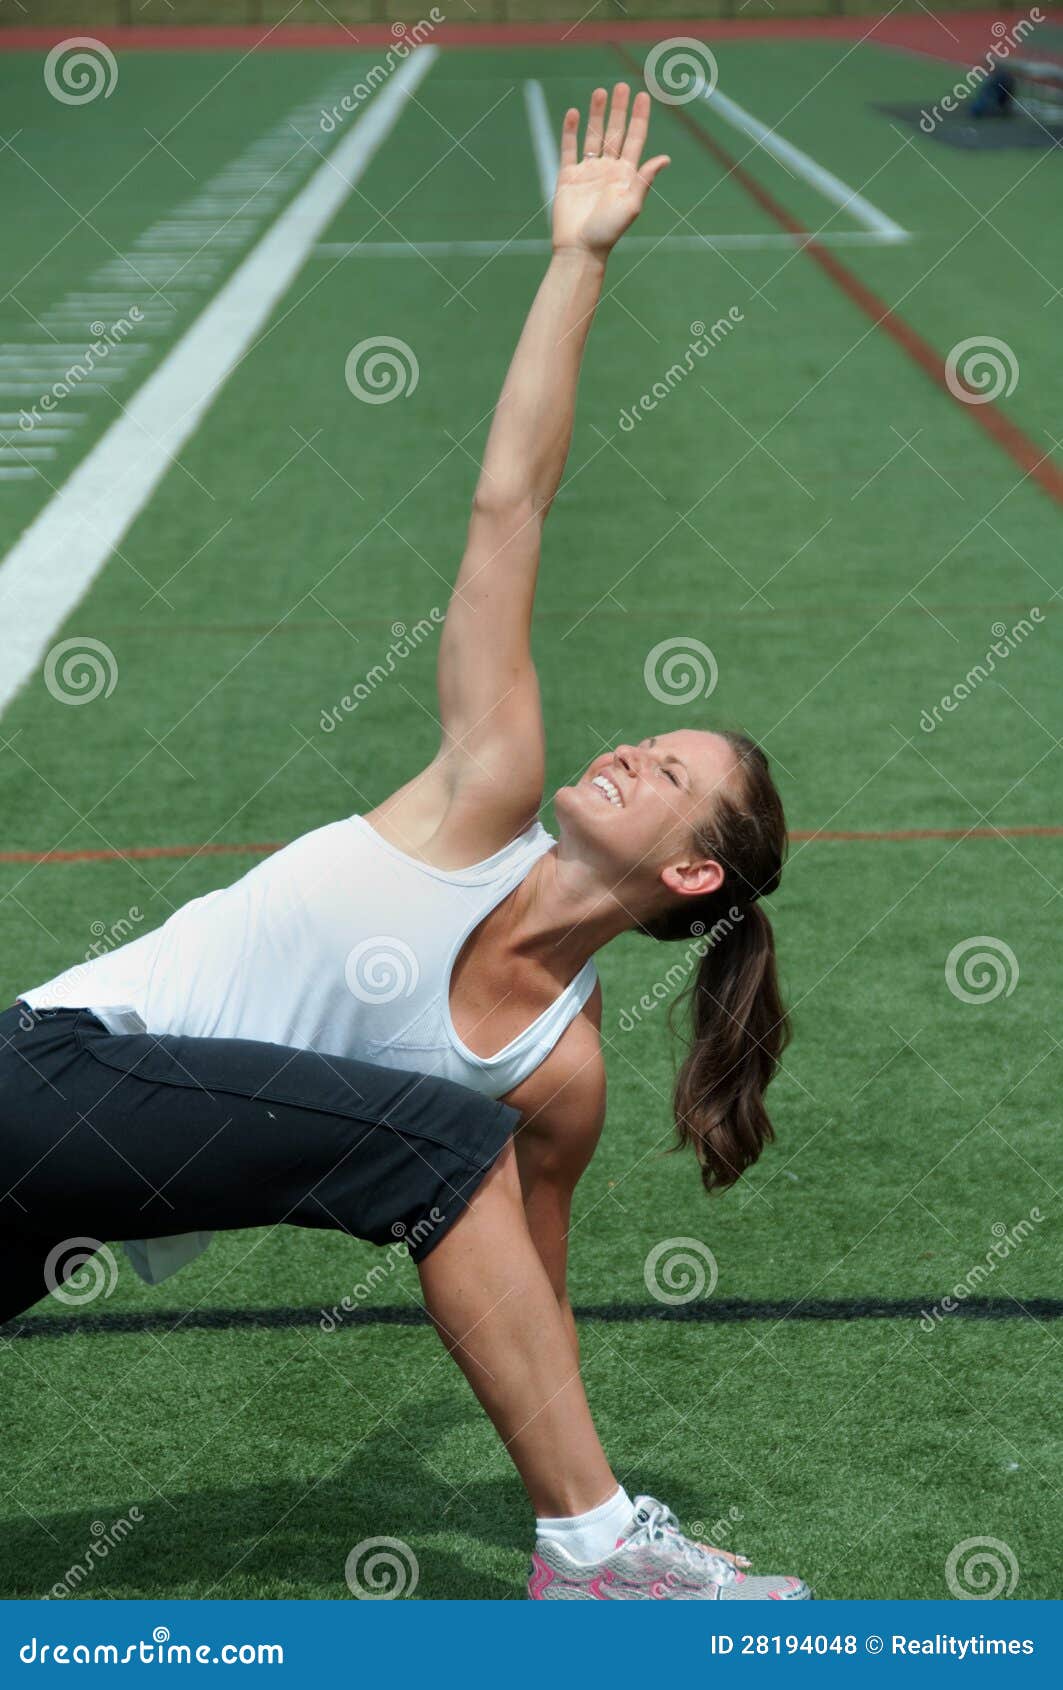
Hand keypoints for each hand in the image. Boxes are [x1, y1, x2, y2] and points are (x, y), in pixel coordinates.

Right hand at [552, 84, 669, 259]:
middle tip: (621, 86)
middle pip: (615, 132)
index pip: (635, 139)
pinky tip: (575, 113)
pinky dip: (571, 131)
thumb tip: (665, 158)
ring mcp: (588, 172)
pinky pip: (569, 149)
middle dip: (618, 110)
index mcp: (626, 175)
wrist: (580, 249)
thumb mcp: (632, 205)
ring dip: (597, 114)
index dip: (639, 117)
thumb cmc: (608, 232)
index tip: (643, 95)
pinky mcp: (568, 177)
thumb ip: (645, 180)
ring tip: (600, 92)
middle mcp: (608, 170)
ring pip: (593, 136)